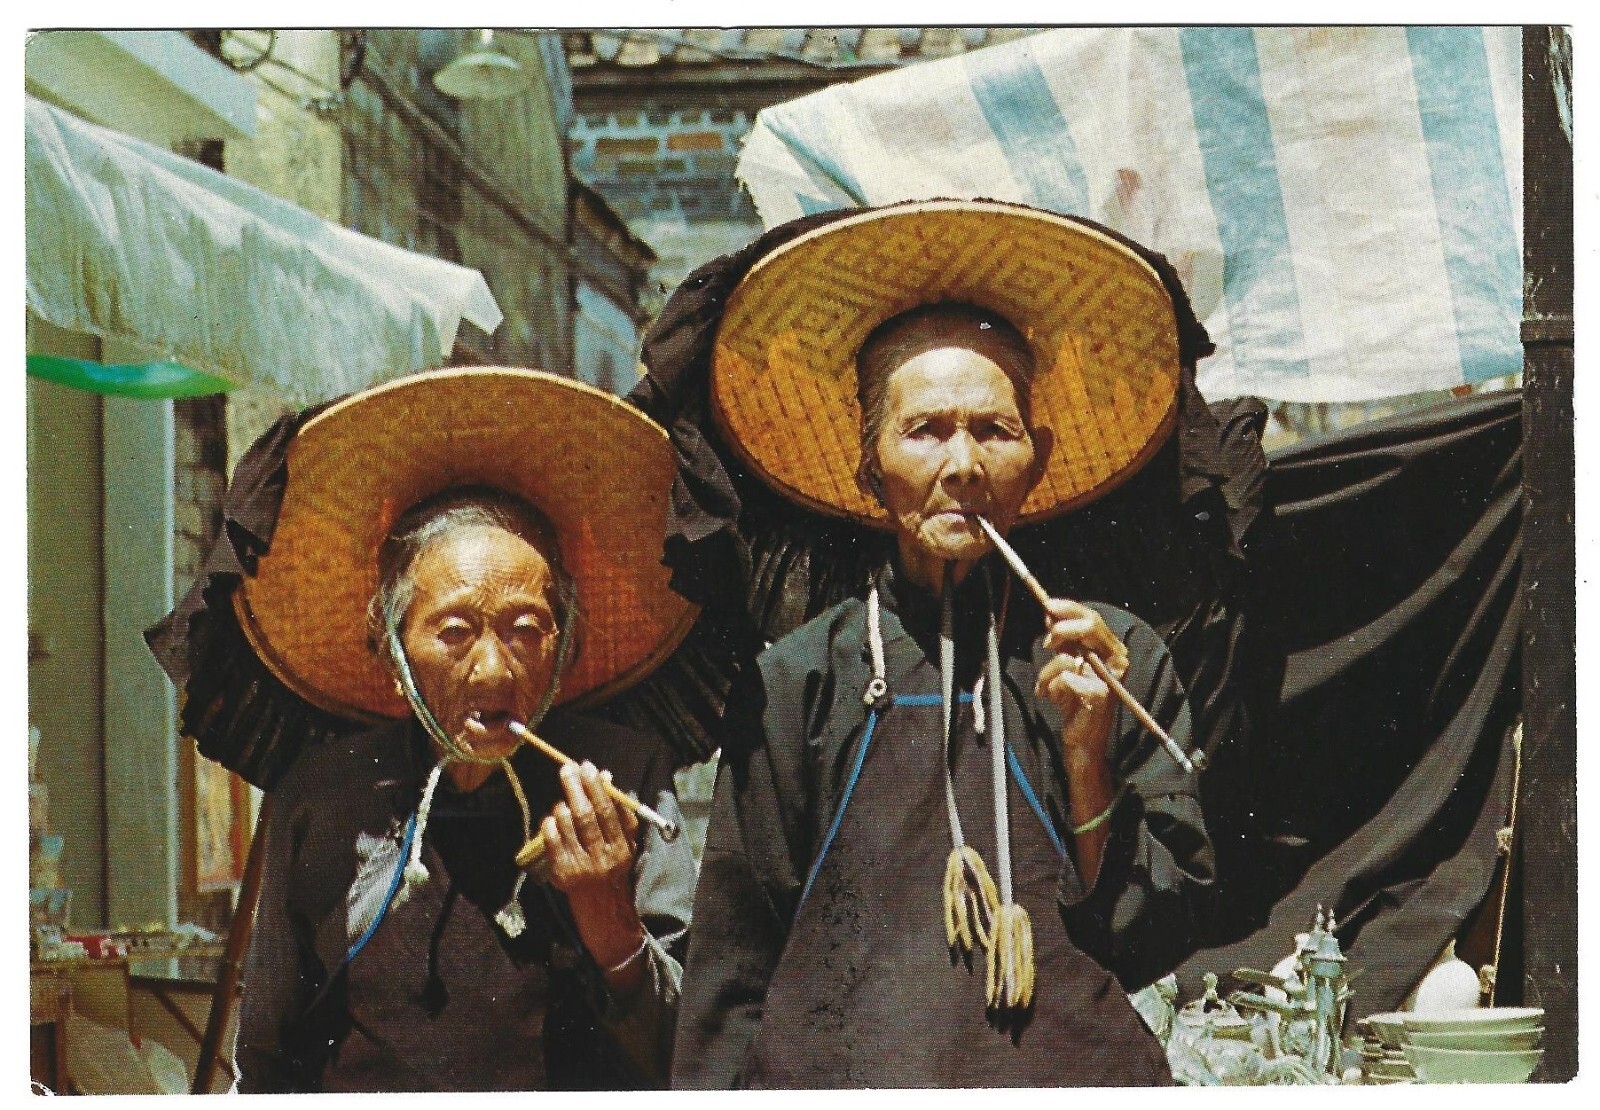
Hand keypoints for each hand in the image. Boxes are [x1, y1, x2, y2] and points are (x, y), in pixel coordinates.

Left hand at [542, 761, 646, 976]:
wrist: (607, 917)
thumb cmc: (616, 873)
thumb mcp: (627, 846)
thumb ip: (620, 815)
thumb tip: (609, 780)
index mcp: (622, 848)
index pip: (610, 811)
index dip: (598, 788)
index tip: (590, 768)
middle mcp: (603, 857)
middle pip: (588, 815)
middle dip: (577, 788)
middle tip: (568, 768)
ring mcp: (582, 867)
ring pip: (570, 828)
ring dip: (564, 805)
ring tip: (563, 794)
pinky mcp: (564, 876)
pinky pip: (554, 844)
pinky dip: (551, 826)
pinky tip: (552, 817)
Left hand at [1033, 598, 1128, 766]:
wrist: (1080, 736)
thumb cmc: (1073, 697)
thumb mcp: (1067, 662)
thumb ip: (1062, 639)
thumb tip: (1050, 613)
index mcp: (1111, 648)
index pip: (1093, 618)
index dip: (1069, 609)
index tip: (1047, 605)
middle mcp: (1117, 660)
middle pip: (1090, 626)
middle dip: (1061, 630)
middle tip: (1047, 643)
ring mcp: (1110, 678)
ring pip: (1068, 656)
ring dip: (1047, 672)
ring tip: (1048, 686)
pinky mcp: (1099, 695)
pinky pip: (1063, 679)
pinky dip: (1050, 689)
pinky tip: (1055, 699)